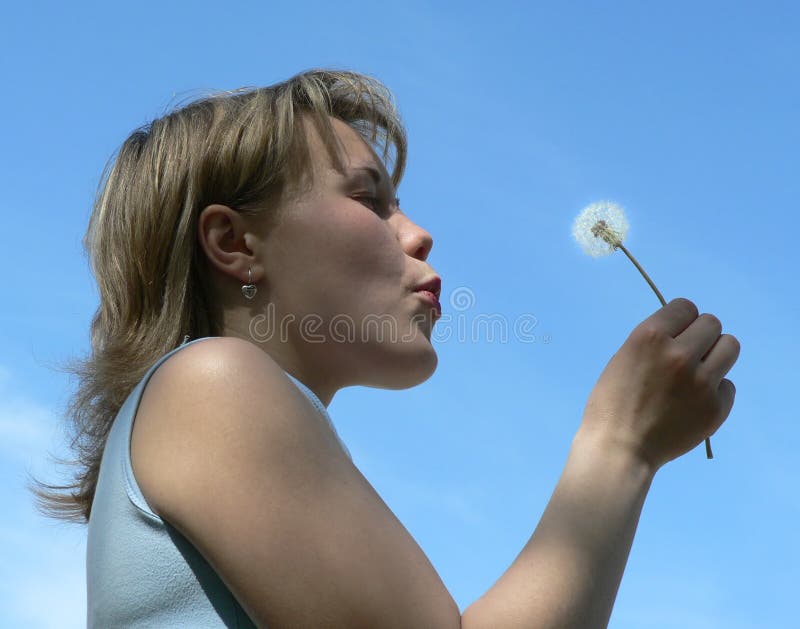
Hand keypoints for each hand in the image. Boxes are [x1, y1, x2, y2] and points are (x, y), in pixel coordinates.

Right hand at [578, 298, 739, 470]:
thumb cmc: (611, 404)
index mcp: (650, 337)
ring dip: (715, 355)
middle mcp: (679, 354)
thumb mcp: (623, 359)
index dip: (679, 320)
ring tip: (698, 372)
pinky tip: (693, 403)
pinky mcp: (716, 407)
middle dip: (700, 336)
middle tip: (686, 354)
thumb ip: (653, 342)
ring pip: (729, 347)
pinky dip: (714, 391)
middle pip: (712, 323)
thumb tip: (681, 333)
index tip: (674, 334)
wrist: (619, 449)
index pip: (686, 307)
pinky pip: (727, 385)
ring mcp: (701, 382)